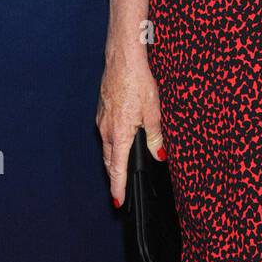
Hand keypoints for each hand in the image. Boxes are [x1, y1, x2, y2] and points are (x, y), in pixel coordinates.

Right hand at [96, 47, 163, 206]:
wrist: (122, 59)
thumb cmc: (138, 82)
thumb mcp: (153, 111)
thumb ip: (155, 135)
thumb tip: (159, 154)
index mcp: (119, 133)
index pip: (117, 168)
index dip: (118, 187)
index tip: (118, 202)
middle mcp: (106, 129)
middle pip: (109, 161)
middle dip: (115, 177)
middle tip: (119, 192)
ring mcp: (102, 120)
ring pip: (107, 147)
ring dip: (113, 160)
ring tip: (120, 172)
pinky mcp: (102, 110)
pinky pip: (106, 133)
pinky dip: (112, 143)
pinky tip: (120, 141)